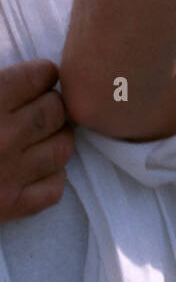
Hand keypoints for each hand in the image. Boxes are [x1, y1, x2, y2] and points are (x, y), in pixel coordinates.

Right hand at [0, 60, 73, 220]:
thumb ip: (1, 86)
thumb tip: (39, 76)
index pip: (41, 75)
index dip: (42, 75)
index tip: (40, 79)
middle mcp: (4, 136)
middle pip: (57, 109)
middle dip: (53, 106)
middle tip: (43, 109)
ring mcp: (10, 174)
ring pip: (63, 147)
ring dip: (57, 139)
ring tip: (42, 138)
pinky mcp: (10, 206)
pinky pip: (54, 187)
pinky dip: (51, 177)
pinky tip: (35, 170)